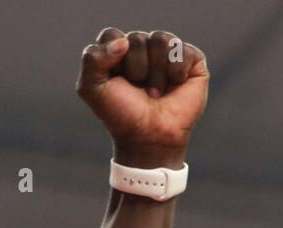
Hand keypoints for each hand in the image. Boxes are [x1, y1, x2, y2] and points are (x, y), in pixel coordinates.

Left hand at [77, 28, 208, 168]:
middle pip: (136, 38)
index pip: (111, 35)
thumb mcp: (92, 88)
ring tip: (155, 92)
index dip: (111, 58)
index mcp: (117, 54)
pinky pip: (181, 49)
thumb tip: (123, 41)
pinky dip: (175, 70)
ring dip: (155, 72)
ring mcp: (167, 53)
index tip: (114, 80)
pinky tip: (175, 85)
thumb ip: (92, 59)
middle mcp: (142, 50)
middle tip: (138, 89)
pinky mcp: (190, 59)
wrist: (149, 137)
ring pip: (160, 39)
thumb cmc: (121, 114)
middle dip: (135, 68)